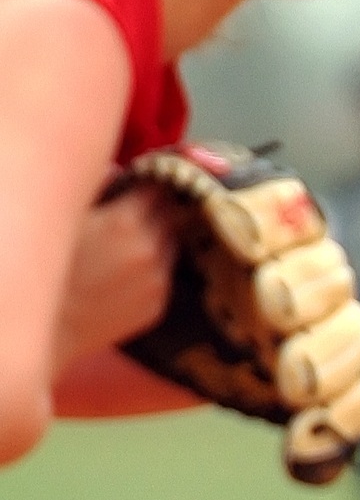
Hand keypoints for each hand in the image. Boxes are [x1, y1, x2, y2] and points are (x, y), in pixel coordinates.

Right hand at [52, 186, 174, 371]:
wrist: (48, 328)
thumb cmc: (49, 267)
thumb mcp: (69, 217)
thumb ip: (98, 187)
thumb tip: (117, 171)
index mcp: (127, 222)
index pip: (160, 186)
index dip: (153, 179)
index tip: (147, 178)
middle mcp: (151, 251)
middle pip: (172, 214)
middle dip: (159, 205)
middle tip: (141, 204)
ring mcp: (158, 282)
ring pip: (172, 244)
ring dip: (160, 236)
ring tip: (132, 237)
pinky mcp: (157, 307)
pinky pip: (165, 274)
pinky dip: (155, 265)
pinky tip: (129, 267)